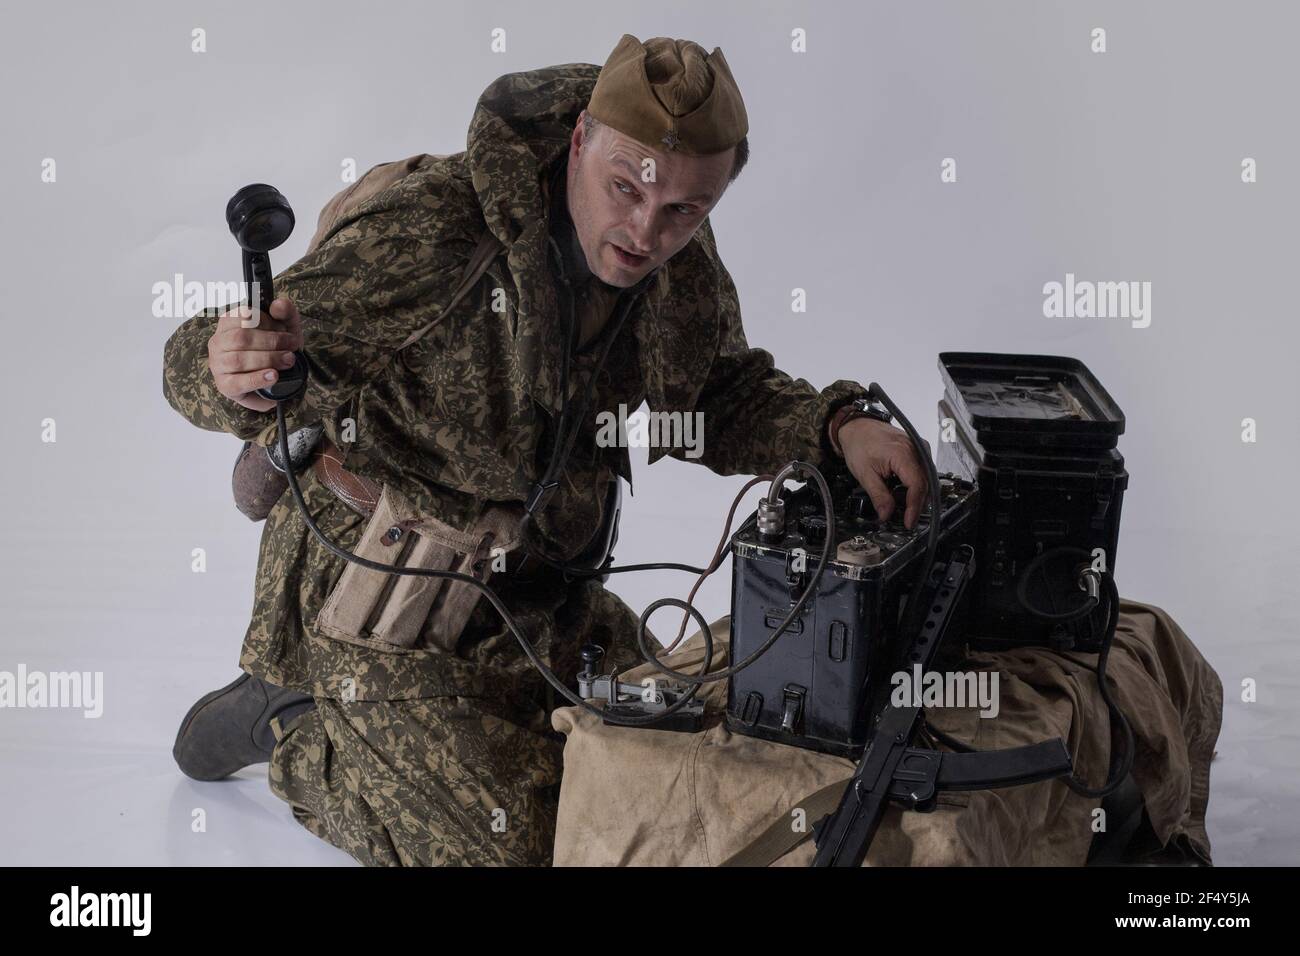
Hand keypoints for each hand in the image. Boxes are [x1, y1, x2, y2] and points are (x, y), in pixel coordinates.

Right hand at [206, 297, 303, 412]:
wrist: (281, 375)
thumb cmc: (277, 347)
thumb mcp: (286, 326)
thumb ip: (285, 312)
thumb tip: (278, 305)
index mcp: (229, 322)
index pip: (241, 316)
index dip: (265, 322)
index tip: (284, 328)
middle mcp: (218, 342)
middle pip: (240, 338)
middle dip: (271, 342)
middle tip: (292, 347)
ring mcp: (218, 364)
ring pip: (238, 359)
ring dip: (268, 360)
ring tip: (287, 360)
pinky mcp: (224, 385)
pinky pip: (237, 382)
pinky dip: (257, 379)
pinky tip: (273, 376)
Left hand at [837, 417, 930, 528]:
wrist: (857, 426)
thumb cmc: (859, 444)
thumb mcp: (865, 474)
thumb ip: (878, 496)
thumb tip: (886, 515)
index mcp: (903, 453)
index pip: (917, 486)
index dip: (914, 507)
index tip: (909, 522)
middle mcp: (916, 448)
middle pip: (925, 483)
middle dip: (917, 504)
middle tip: (907, 520)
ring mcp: (919, 447)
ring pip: (927, 478)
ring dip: (918, 495)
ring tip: (906, 508)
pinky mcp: (918, 449)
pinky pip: (924, 470)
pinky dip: (917, 484)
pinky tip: (907, 493)